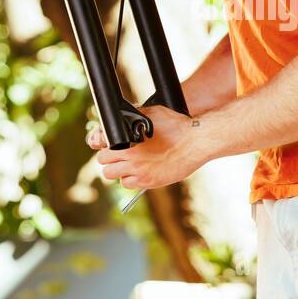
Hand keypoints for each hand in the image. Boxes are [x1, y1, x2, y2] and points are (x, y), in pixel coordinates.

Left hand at [87, 105, 205, 190]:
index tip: (111, 147)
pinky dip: (131, 179)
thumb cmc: (176, 125)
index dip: (105, 147)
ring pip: (113, 176)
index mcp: (127, 142)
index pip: (102, 149)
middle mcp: (130, 158)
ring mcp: (139, 172)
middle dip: (109, 159)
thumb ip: (133, 116)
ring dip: (118, 170)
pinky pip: (128, 184)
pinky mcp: (149, 182)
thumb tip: (122, 118)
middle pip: (103, 164)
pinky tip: (139, 171)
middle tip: (119, 156)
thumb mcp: (152, 114)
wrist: (195, 141)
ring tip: (129, 164)